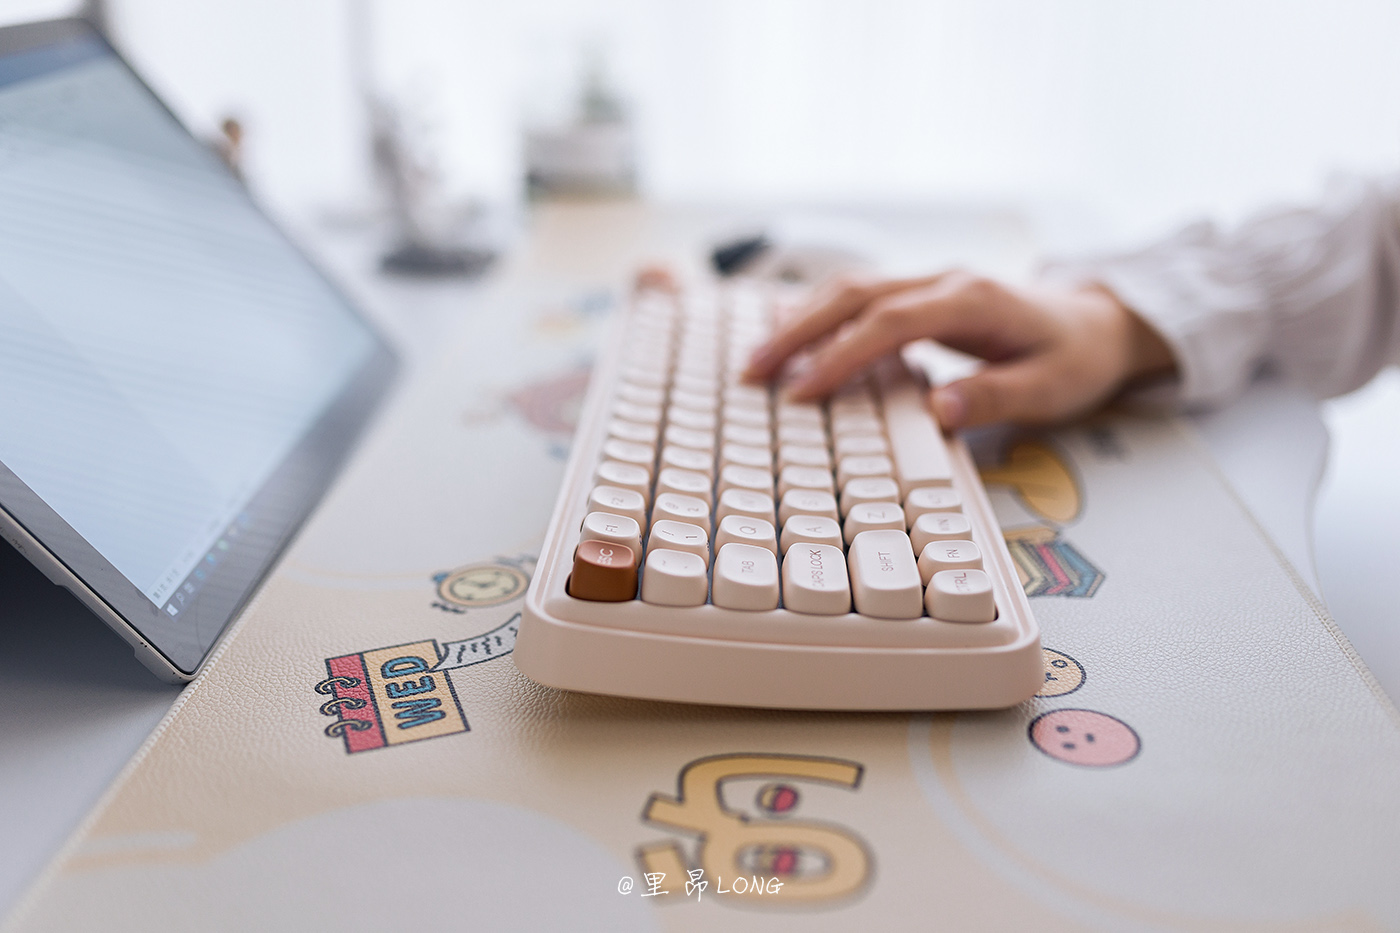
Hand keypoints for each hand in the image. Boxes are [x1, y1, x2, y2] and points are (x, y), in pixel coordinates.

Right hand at [743, 271, 1175, 429]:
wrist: (1098, 323)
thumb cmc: (1074, 359)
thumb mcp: (1050, 389)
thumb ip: (994, 397)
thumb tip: (937, 408)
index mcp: (971, 301)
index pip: (888, 323)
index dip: (841, 356)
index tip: (803, 393)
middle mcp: (943, 281)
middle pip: (853, 295)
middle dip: (798, 332)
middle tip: (753, 372)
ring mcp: (929, 281)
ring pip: (849, 289)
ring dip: (799, 320)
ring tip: (758, 360)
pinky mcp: (921, 293)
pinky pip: (859, 295)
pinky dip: (818, 312)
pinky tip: (787, 331)